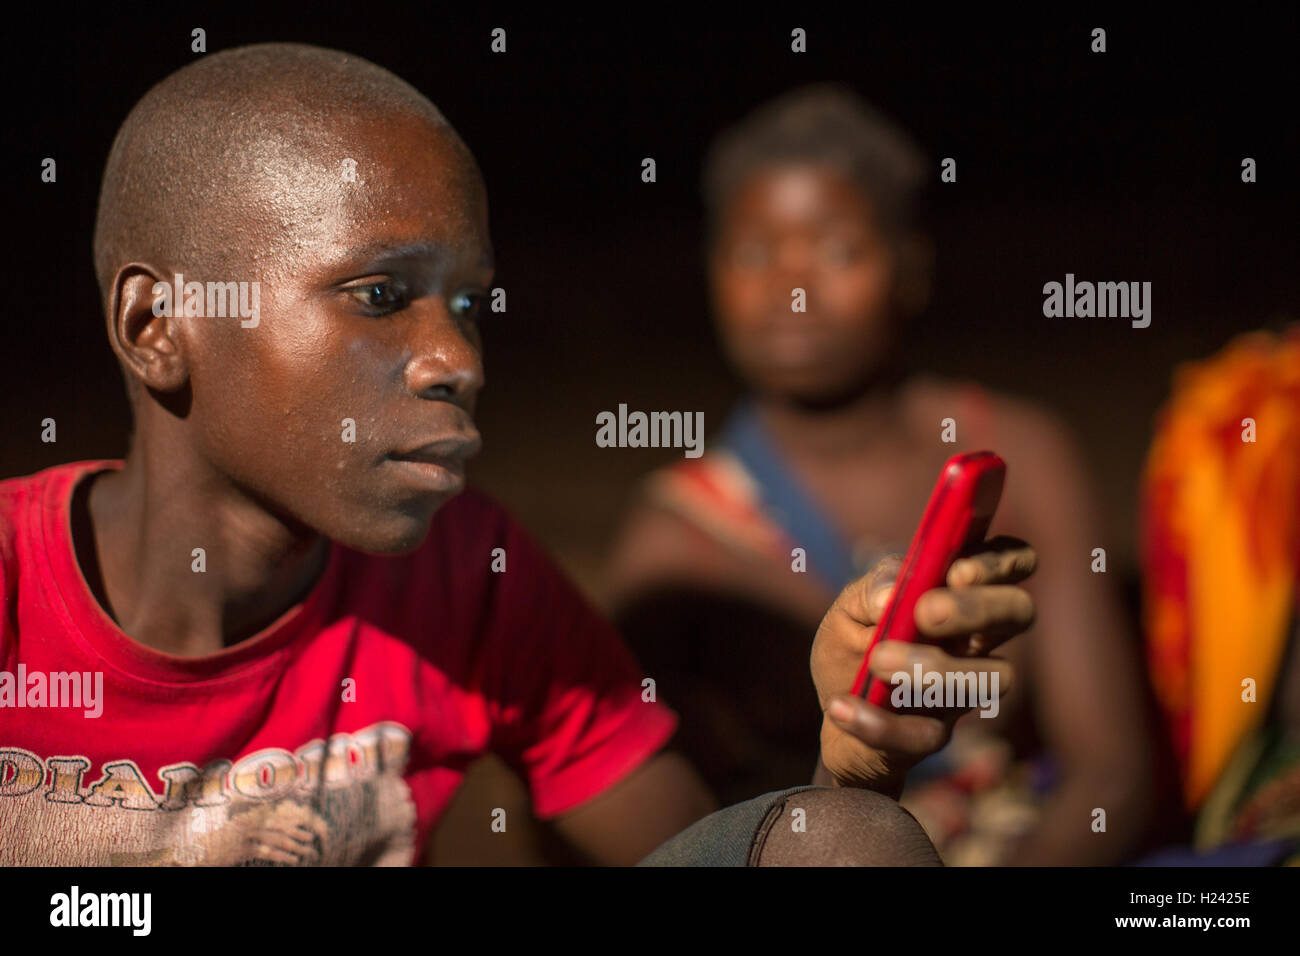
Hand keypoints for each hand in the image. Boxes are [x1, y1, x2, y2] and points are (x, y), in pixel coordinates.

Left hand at [811, 537, 1035, 797]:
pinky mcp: (935, 734)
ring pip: (993, 677)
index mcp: (959, 594)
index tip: (960, 569)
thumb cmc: (851, 644)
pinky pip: (926, 735)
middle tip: (925, 611)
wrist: (828, 707)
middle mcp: (977, 638)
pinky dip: (879, 722)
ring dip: (934, 667)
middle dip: (977, 608)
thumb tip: (891, 595)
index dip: (1003, 560)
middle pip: (1020, 612)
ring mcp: (964, 688)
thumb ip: (870, 590)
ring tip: (876, 661)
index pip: (1013, 562)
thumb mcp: (848, 608)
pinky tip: (841, 707)